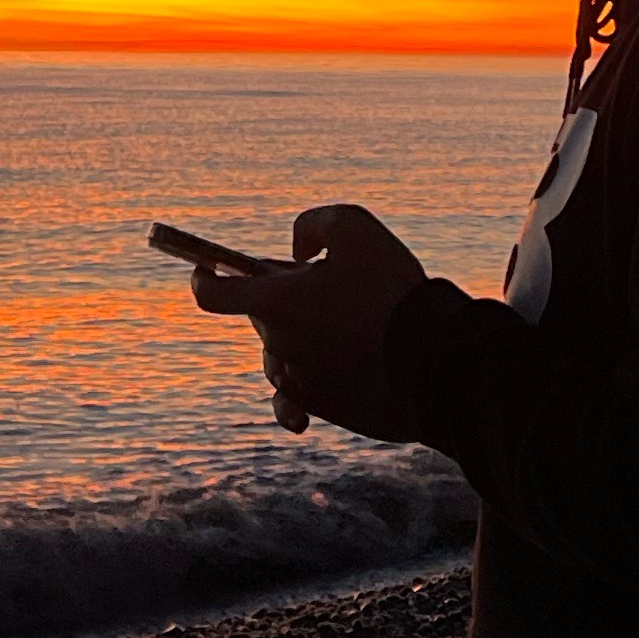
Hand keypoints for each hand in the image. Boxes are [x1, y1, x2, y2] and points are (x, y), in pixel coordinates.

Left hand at [192, 202, 426, 437]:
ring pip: (281, 358)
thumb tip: (295, 249)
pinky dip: (298, 397)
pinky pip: (300, 400)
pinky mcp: (326, 407)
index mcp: (277, 303)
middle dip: (280, 300)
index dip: (203, 279)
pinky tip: (296, 414)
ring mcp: (301, 382)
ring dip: (296, 340)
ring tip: (334, 327)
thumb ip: (313, 224)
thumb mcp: (355, 226)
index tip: (205, 270)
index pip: (214, 295)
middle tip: (324, 286)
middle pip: (261, 321)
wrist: (434, 358)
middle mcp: (280, 346)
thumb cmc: (393, 289)